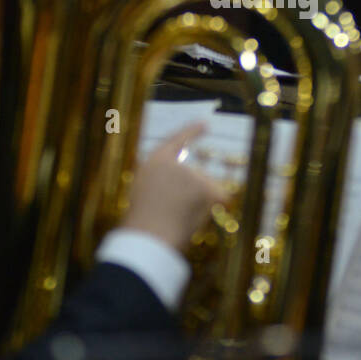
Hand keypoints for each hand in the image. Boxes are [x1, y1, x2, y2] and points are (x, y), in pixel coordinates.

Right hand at [120, 122, 226, 252]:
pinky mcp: (206, 187)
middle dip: (194, 196)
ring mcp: (192, 173)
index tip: (204, 124)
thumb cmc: (142, 221)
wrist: (149, 236)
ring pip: (207, 190)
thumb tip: (187, 185)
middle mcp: (175, 162)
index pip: (176, 140)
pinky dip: (212, 209)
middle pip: (197, 177)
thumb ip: (164, 182)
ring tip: (178, 218)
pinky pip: (218, 199)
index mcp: (154, 160)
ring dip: (200, 205)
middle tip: (174, 214)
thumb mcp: (144, 192)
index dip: (191, 131)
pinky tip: (195, 218)